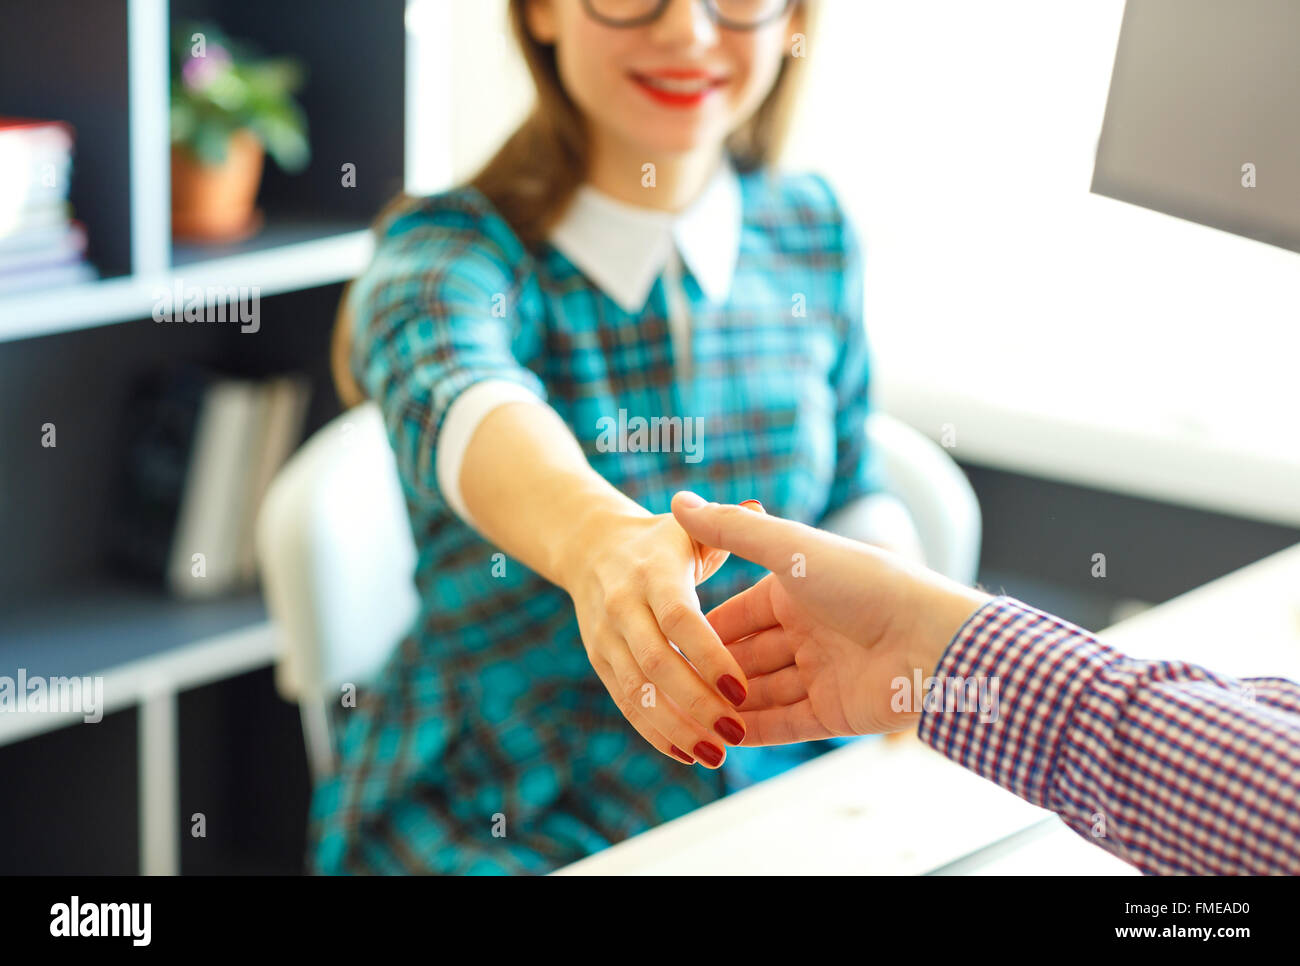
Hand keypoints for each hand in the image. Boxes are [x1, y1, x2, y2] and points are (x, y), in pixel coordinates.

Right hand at [556, 504, 759, 767]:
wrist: (588, 544)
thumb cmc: (660, 539)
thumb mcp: (688, 527)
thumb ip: (728, 524)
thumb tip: (758, 510)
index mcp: (654, 571)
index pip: (680, 620)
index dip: (709, 657)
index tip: (740, 690)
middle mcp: (623, 605)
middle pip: (656, 662)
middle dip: (695, 703)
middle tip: (735, 731)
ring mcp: (606, 637)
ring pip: (637, 691)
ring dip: (676, 728)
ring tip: (717, 754)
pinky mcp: (600, 662)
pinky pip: (625, 704)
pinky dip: (655, 733)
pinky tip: (688, 753)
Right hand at [670, 491, 989, 742]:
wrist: (932, 641)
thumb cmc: (866, 584)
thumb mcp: (791, 549)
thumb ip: (733, 530)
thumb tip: (679, 500)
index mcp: (799, 590)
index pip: (739, 613)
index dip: (704, 630)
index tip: (665, 643)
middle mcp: (810, 631)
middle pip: (747, 656)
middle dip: (711, 672)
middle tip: (668, 687)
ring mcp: (823, 673)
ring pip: (762, 693)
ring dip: (727, 705)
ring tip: (686, 715)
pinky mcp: (836, 712)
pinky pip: (785, 723)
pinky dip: (755, 731)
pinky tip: (720, 736)